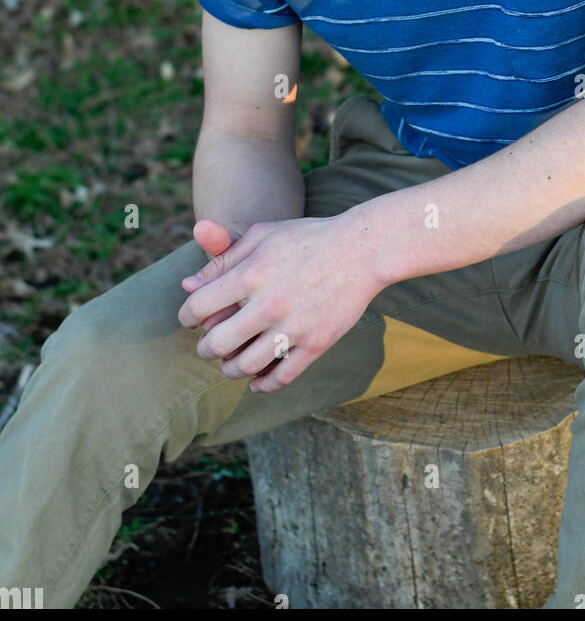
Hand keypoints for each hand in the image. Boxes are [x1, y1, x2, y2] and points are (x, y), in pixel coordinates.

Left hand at [177, 213, 382, 393]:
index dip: (187, 316)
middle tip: (208, 345)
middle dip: (205, 348)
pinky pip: (282, 377)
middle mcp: (270, 303)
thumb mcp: (263, 234)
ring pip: (245, 367)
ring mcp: (295, 327)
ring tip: (229, 362)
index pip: (198, 307)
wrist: (362, 249)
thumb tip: (187, 286)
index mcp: (252, 273)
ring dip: (229, 370)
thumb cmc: (307, 237)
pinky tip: (256, 381)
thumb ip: (223, 258)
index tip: (192, 319)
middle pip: (217, 344)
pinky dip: (262, 385)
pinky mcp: (317, 344)